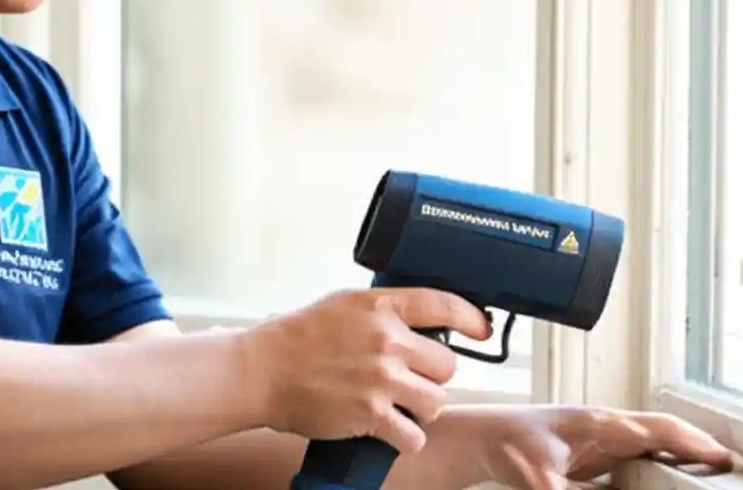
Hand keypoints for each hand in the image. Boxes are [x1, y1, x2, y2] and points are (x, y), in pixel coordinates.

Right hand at [242, 288, 490, 454]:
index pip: (444, 305)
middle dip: (432, 377)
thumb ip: (381, 312)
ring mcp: (381, 378)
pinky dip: (406, 438)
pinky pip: (415, 435)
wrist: (260, 371)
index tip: (482, 331)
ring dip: (421, 409)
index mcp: (379, 306)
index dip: (471, 319)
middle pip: (447, 365)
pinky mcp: (371, 414)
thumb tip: (417, 322)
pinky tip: (390, 431)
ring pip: (436, 402)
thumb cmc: (294, 338)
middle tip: (408, 380)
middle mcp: (386, 339)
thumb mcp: (341, 305)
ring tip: (396, 406)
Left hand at [434, 405, 733, 489]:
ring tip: (705, 479)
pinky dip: (654, 472)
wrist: (481, 438)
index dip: (695, 443)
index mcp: (601, 424)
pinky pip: (635, 462)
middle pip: (664, 437)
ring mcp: (601, 441)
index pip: (660, 428)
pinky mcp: (594, 457)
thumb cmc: (506, 443)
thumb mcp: (539, 478)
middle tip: (726, 472)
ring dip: (677, 462)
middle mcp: (607, 428)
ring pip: (652, 449)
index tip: (723, 458)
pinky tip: (662, 486)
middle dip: (696, 452)